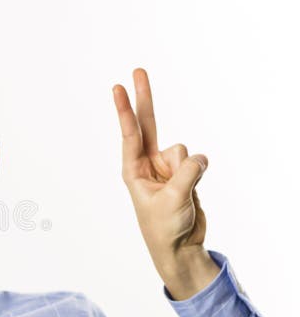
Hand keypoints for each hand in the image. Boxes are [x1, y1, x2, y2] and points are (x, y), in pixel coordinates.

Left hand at [112, 68, 211, 282]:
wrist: (180, 246)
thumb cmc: (164, 228)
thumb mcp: (173, 201)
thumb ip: (186, 174)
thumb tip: (199, 156)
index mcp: (133, 170)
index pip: (130, 134)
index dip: (125, 110)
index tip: (117, 88)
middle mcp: (148, 163)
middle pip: (147, 123)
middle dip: (143, 98)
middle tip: (137, 70)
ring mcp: (167, 166)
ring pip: (184, 150)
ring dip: (189, 170)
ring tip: (182, 193)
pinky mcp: (184, 171)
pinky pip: (196, 161)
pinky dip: (199, 173)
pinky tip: (193, 190)